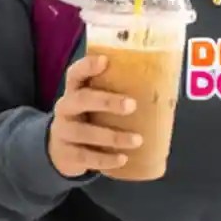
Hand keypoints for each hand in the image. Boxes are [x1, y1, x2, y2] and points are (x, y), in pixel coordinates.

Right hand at [48, 55, 141, 178]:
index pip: (75, 73)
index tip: (105, 61)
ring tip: (138, 140)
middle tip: (132, 105)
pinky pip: (85, 157)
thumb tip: (160, 88)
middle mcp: (65, 107)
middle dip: (106, 101)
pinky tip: (123, 159)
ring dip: (113, 136)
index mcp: (74, 90)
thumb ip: (113, 94)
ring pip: (85, 132)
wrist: (60, 151)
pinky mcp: (66, 154)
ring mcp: (63, 132)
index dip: (87, 65)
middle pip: (81, 100)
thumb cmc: (88, 119)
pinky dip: (105, 159)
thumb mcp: (93, 104)